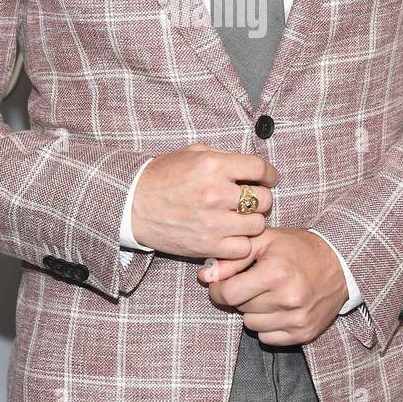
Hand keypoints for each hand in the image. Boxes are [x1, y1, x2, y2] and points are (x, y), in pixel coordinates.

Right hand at [131, 143, 278, 259]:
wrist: (133, 205)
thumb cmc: (162, 176)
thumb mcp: (193, 153)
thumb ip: (224, 157)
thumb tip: (252, 168)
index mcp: (213, 166)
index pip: (260, 169)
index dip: (269, 174)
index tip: (268, 178)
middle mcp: (216, 193)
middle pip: (264, 199)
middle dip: (261, 198)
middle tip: (250, 200)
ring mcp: (213, 222)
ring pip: (258, 225)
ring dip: (252, 221)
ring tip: (239, 218)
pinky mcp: (207, 246)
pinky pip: (243, 248)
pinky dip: (241, 243)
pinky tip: (231, 235)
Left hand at [198, 227, 348, 344]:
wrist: (341, 264)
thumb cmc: (298, 249)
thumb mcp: (265, 240)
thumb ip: (232, 257)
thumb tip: (205, 276)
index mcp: (276, 272)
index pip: (228, 294)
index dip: (218, 289)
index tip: (222, 283)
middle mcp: (288, 299)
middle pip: (240, 309)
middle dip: (241, 296)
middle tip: (255, 282)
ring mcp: (297, 320)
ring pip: (251, 325)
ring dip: (253, 311)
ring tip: (268, 294)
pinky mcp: (304, 334)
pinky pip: (267, 338)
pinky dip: (267, 325)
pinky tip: (278, 308)